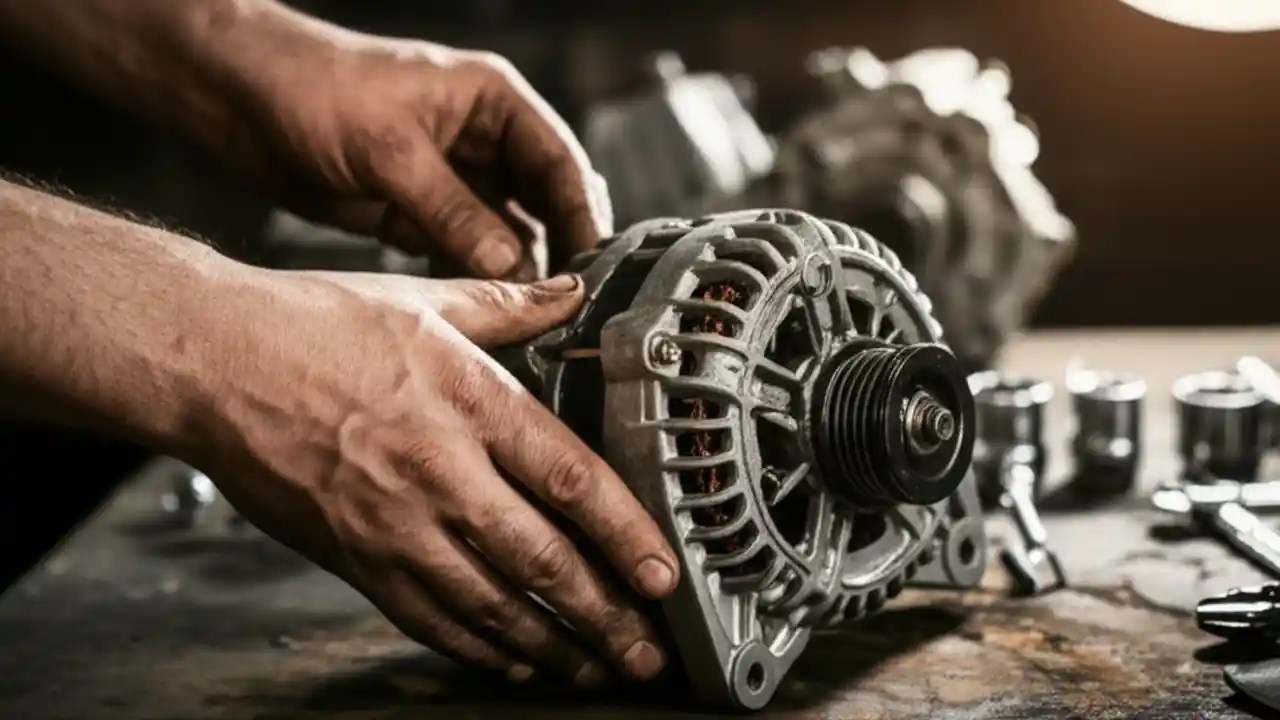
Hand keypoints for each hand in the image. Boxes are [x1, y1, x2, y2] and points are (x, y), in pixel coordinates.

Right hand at [195, 269, 676, 685]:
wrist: (212, 363)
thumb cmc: (313, 324)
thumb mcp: (424, 301)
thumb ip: (508, 306)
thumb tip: (572, 292)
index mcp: (471, 403)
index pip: (572, 481)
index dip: (628, 536)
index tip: (665, 575)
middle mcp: (442, 474)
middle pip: (542, 562)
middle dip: (605, 617)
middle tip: (648, 653)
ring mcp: (395, 525)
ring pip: (491, 606)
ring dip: (552, 646)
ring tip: (596, 669)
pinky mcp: (354, 558)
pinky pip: (428, 617)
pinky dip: (477, 646)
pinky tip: (512, 660)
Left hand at [199, 3, 610, 277]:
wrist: (238, 99)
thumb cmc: (313, 87)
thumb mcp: (391, 150)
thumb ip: (454, 210)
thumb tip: (511, 263)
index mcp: (491, 102)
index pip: (560, 162)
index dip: (582, 215)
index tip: (593, 265)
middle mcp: (480, 141)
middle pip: (543, 204)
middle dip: (556, 250)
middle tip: (566, 303)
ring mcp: (451, 180)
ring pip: (505, 235)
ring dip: (514, 274)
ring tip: (525, 318)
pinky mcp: (418, 213)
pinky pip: (463, 253)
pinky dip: (473, 281)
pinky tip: (479, 310)